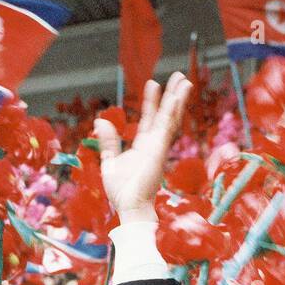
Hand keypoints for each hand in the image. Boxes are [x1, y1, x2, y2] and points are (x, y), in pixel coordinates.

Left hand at [95, 72, 192, 224]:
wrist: (129, 207)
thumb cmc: (121, 191)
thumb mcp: (110, 160)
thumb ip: (108, 140)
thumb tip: (100, 121)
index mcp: (143, 146)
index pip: (150, 119)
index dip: (152, 102)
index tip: (153, 84)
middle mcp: (154, 144)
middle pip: (166, 115)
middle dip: (172, 96)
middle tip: (179, 77)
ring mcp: (159, 147)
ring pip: (171, 118)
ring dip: (178, 99)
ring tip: (184, 81)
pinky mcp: (159, 150)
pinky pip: (167, 127)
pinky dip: (172, 111)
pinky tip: (175, 97)